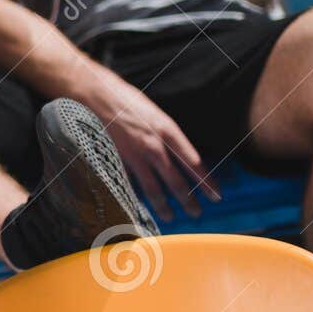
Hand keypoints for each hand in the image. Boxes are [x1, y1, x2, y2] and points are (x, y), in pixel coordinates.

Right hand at [89, 82, 219, 218]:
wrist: (95, 94)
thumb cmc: (124, 99)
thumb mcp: (154, 113)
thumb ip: (165, 133)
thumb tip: (175, 151)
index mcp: (167, 130)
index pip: (193, 162)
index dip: (206, 181)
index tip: (216, 194)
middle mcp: (154, 145)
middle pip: (176, 180)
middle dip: (188, 200)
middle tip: (197, 213)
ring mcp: (134, 155)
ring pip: (153, 187)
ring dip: (164, 205)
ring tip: (171, 217)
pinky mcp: (117, 160)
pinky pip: (131, 184)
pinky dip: (138, 198)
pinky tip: (142, 207)